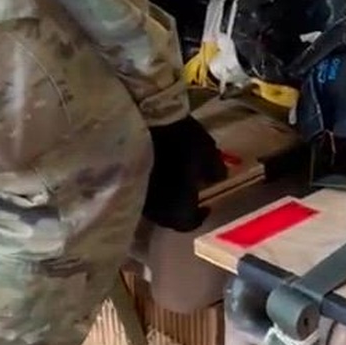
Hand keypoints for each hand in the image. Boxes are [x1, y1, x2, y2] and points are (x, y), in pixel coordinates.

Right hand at [143, 117, 224, 232]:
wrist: (146, 120)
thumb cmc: (182, 139)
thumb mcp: (208, 152)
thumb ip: (215, 171)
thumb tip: (217, 179)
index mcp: (179, 207)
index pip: (188, 224)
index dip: (199, 217)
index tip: (206, 206)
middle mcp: (157, 209)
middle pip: (170, 219)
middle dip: (182, 211)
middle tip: (190, 197)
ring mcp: (140, 197)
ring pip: (155, 209)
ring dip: (167, 202)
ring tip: (175, 187)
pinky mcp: (128, 183)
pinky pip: (144, 195)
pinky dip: (155, 191)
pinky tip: (161, 177)